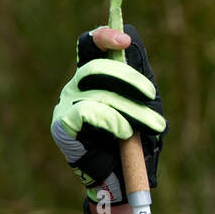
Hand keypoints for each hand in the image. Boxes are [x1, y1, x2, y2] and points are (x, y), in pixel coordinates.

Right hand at [50, 24, 166, 203]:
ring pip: (98, 91)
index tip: (125, 40)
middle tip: (151, 96)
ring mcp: (66, 105)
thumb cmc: (135, 140)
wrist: (124, 178)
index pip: (88, 45)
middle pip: (98, 66)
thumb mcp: (144, 104)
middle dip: (131, 79)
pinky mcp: (62, 126)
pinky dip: (111, 120)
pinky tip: (124, 132)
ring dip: (130, 108)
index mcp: (95, 77)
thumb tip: (132, 42)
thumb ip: (138, 76)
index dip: (103, 36)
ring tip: (150, 125)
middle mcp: (76, 86)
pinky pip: (86, 112)